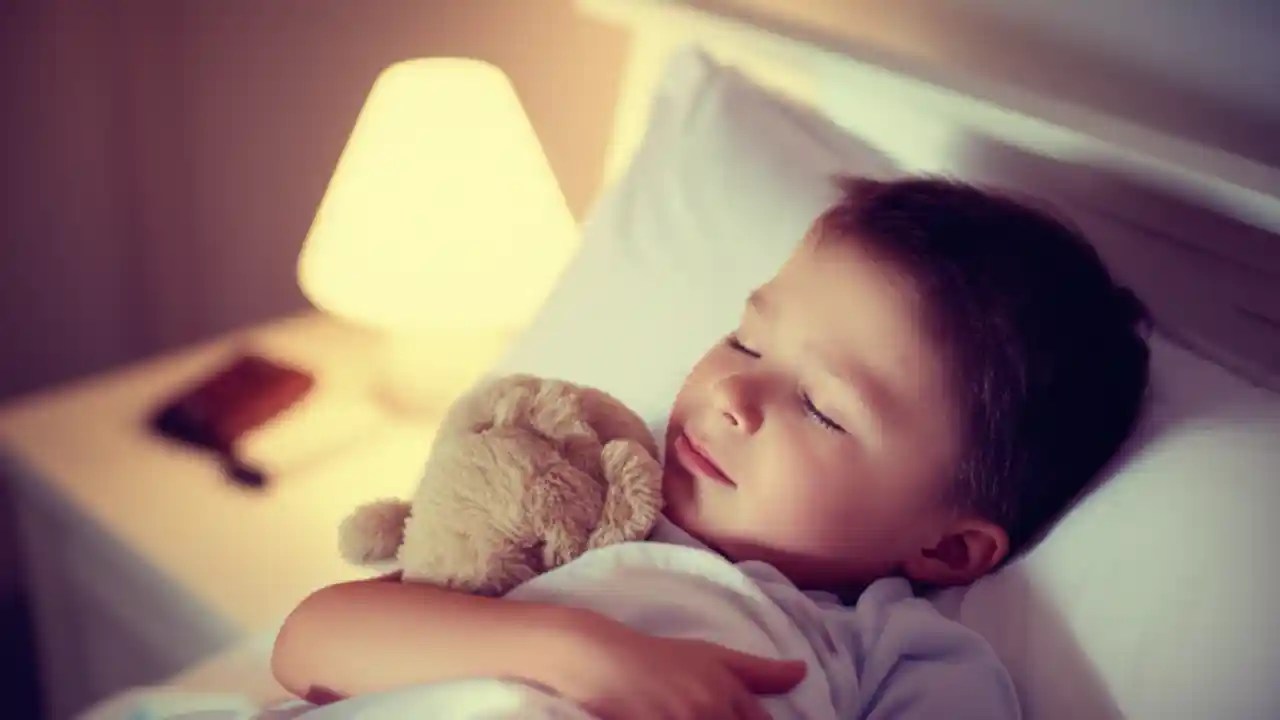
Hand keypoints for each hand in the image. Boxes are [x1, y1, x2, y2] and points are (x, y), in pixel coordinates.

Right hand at [532, 610, 806, 719]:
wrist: (602, 659)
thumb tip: (803, 671)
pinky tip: (672, 719)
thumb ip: (760, 671)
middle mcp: (709, 710)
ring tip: (688, 712)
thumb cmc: (660, 657)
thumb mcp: (713, 657)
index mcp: (728, 692)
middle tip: (703, 711)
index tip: (747, 718)